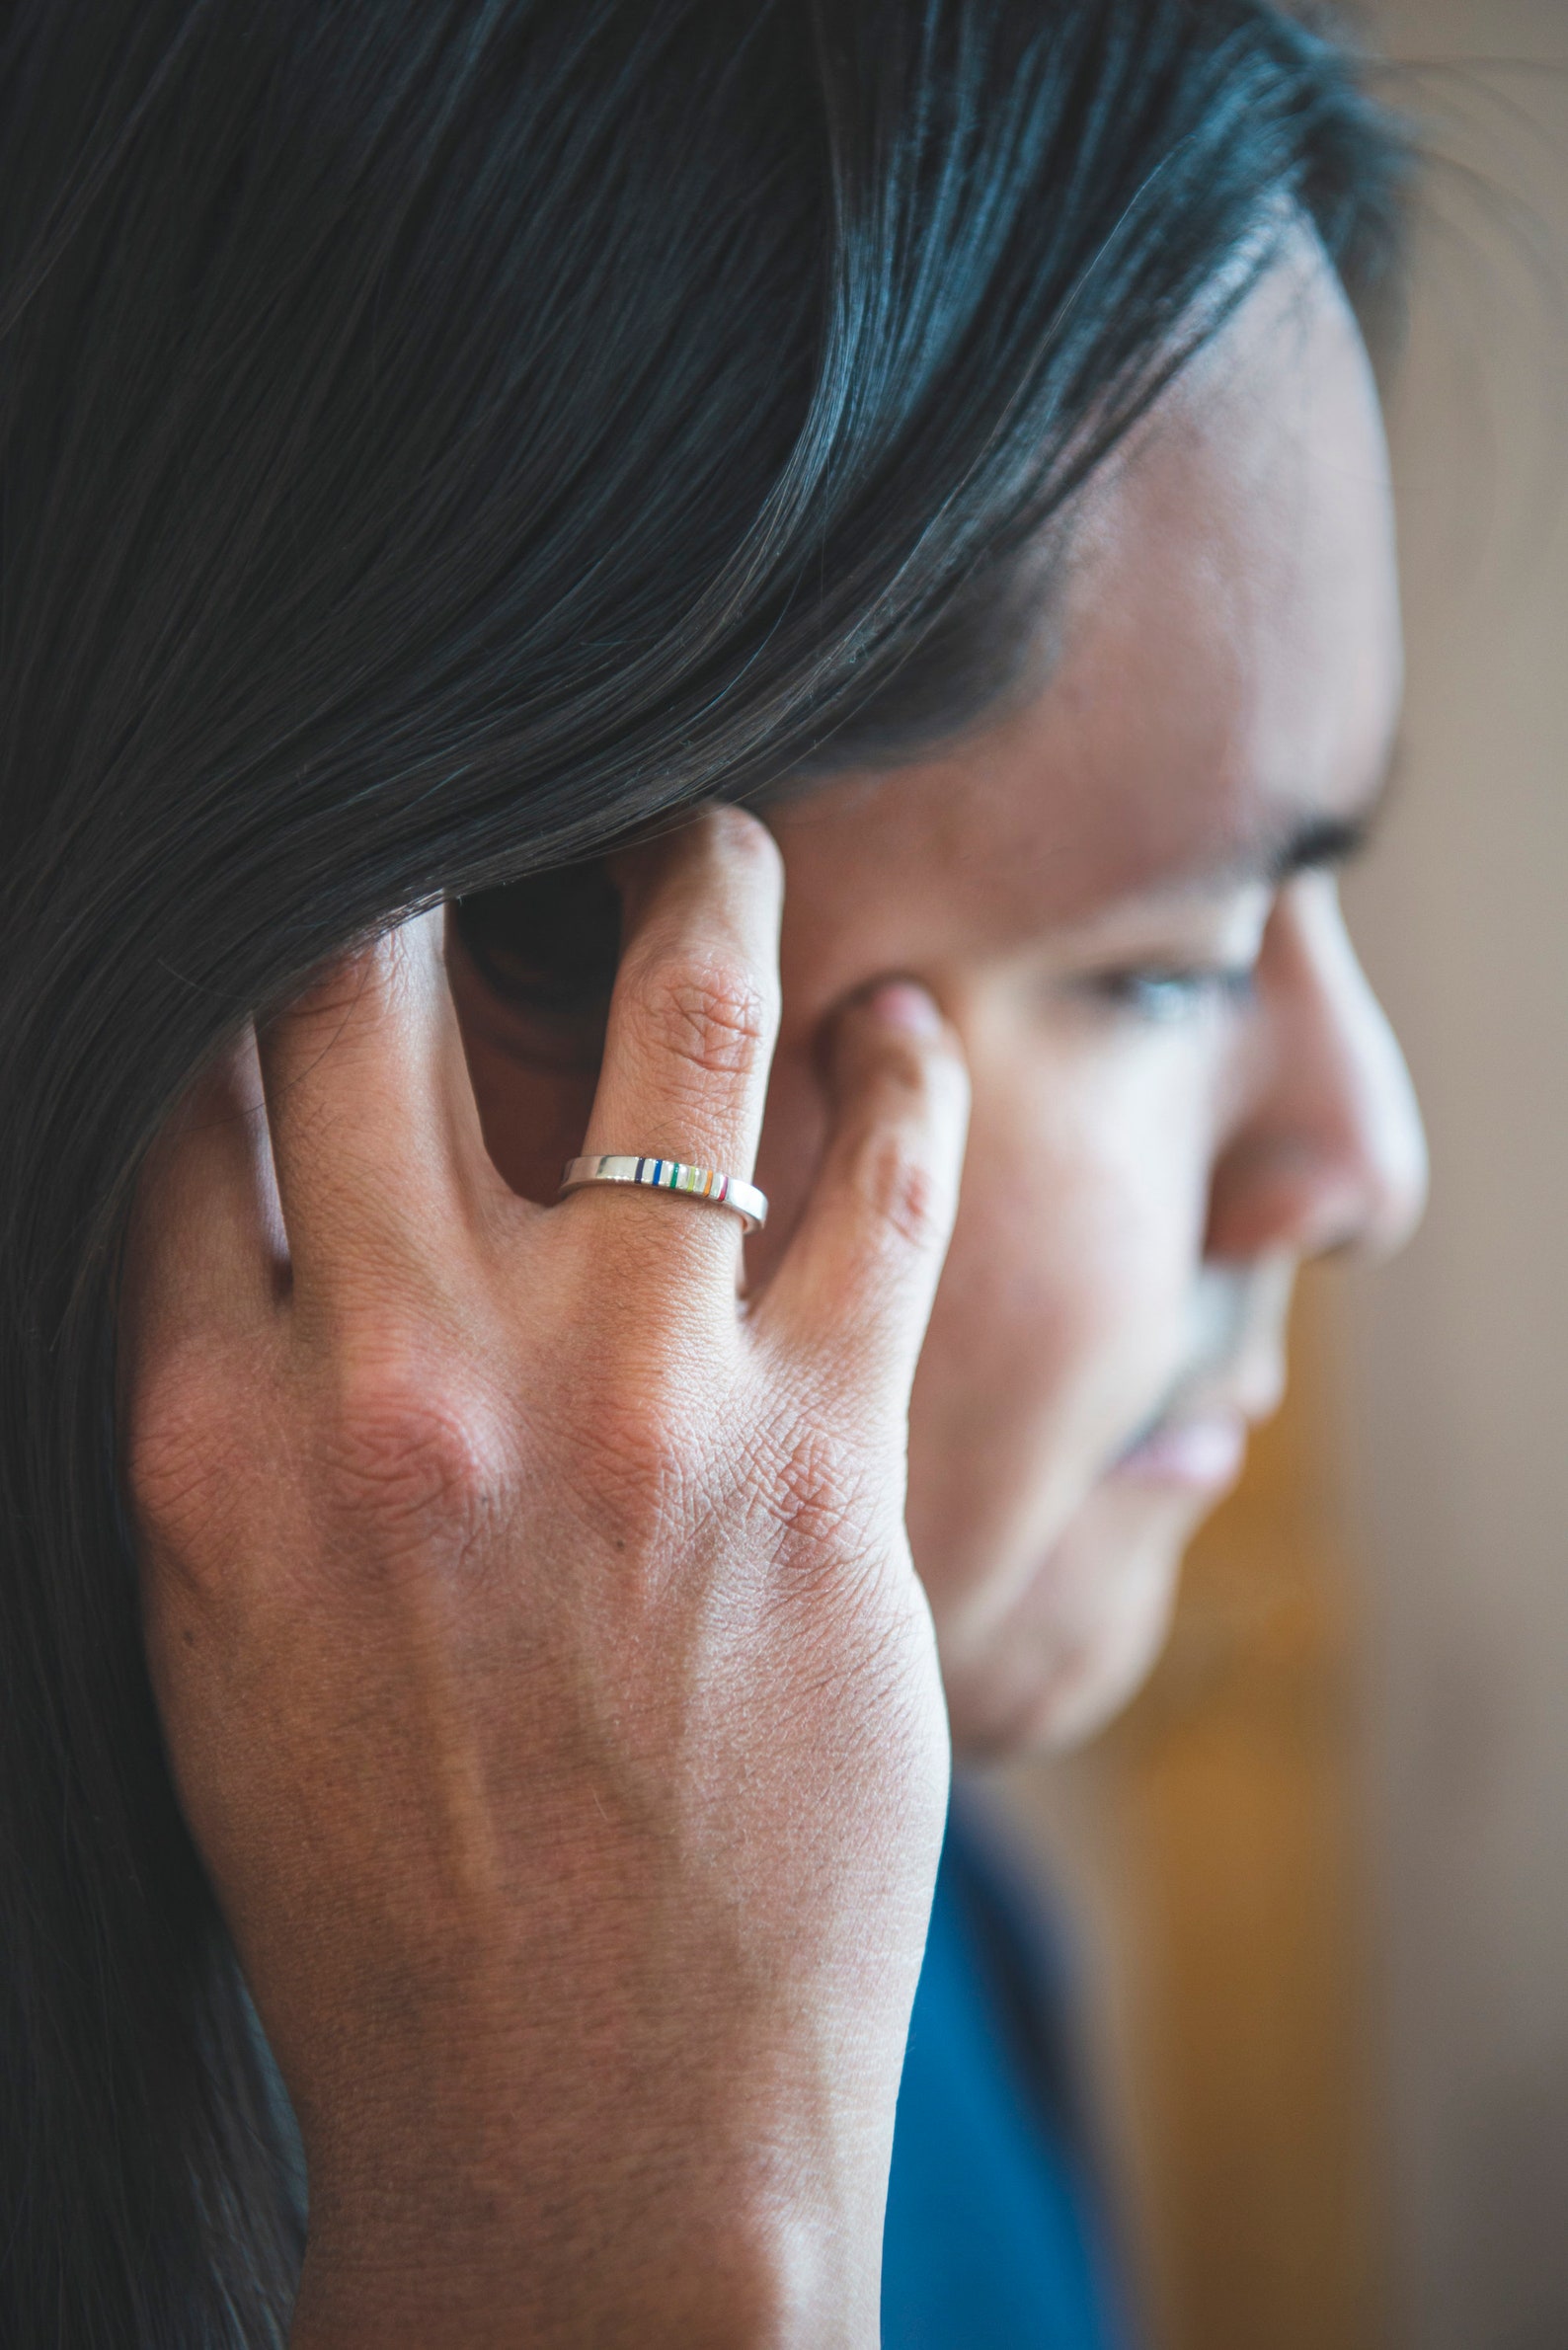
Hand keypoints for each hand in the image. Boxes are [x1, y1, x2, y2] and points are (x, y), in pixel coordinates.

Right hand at [122, 810, 968, 2347]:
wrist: (582, 2120)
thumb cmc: (384, 1887)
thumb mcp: (220, 1637)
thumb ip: (226, 1399)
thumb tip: (250, 1194)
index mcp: (212, 1429)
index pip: (183, 1082)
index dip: (236, 942)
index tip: (296, 868)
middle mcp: (408, 1385)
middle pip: (369, 990)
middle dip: (414, 852)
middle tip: (473, 795)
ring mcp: (632, 1408)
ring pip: (673, 1029)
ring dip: (692, 891)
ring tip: (706, 843)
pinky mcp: (820, 1461)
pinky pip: (880, 1187)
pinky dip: (895, 1075)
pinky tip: (890, 1026)